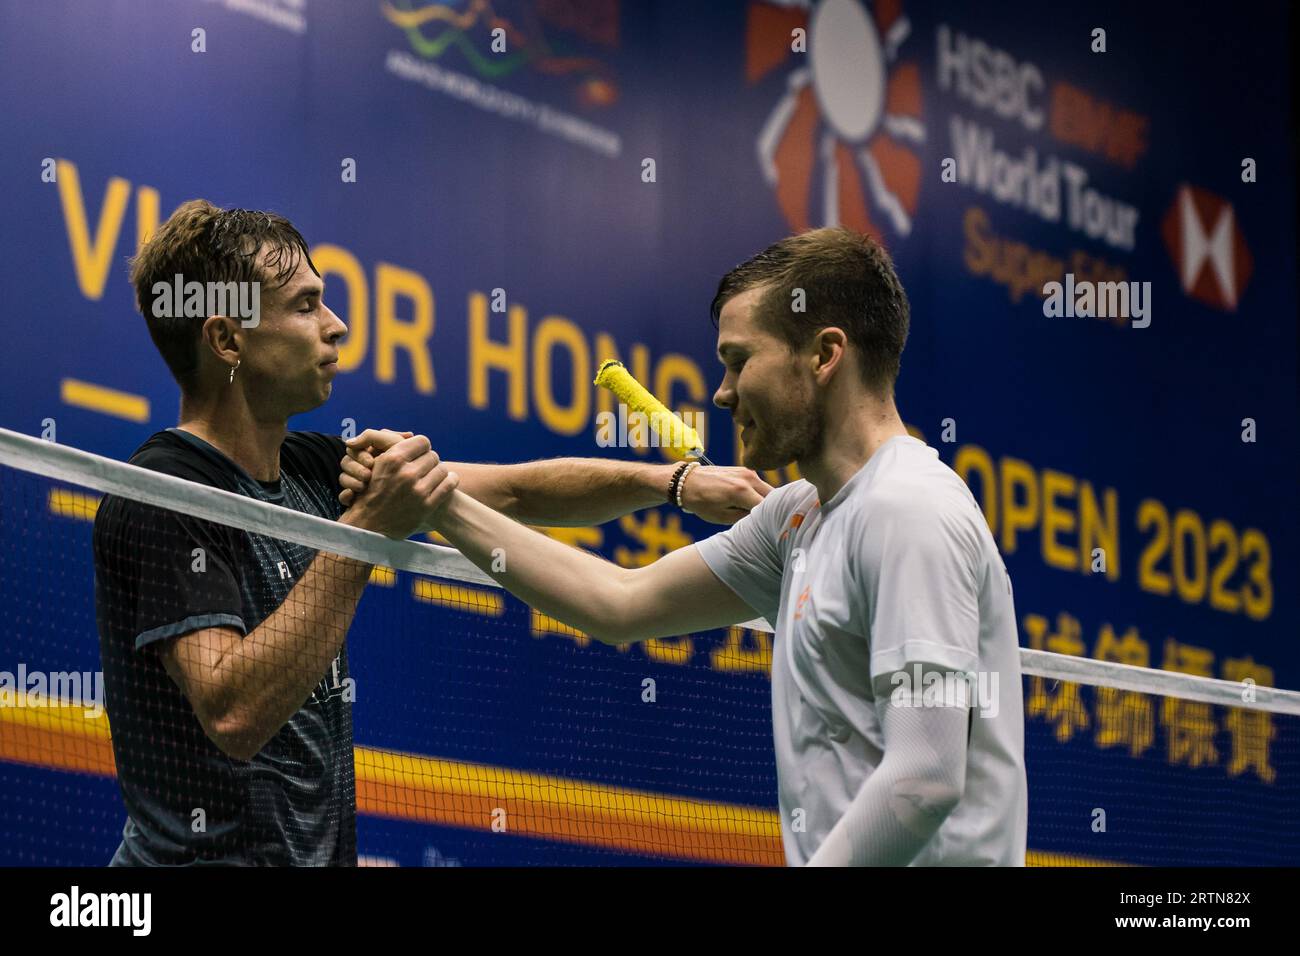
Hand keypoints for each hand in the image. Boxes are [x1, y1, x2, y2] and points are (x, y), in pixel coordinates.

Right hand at [337, 433, 457, 538]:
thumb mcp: (375, 464)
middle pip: (433, 456)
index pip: (422, 441)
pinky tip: (447, 481)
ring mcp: (417, 491)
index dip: (421, 447)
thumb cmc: (371, 491)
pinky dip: (450, 481)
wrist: (368, 524)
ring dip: (438, 472)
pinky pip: (449, 485)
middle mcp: (406, 473)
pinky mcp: (426, 506)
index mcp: (392, 459)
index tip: (419, 454)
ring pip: (442, 469)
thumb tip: (410, 434)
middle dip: (429, 461)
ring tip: (432, 477)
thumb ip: (389, 445)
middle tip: (424, 468)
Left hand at [679, 466, 773, 523]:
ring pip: (768, 491)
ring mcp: (748, 472)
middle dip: (773, 511)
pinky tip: (749, 504)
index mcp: (741, 491)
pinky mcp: (745, 470)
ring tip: (755, 514)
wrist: (686, 481)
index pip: (769, 509)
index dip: (771, 521)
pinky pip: (759, 485)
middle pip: (774, 498)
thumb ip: (745, 518)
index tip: (771, 530)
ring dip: (766, 502)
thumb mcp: (721, 517)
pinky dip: (759, 495)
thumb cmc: (700, 502)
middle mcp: (748, 478)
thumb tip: (763, 520)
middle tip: (768, 524)